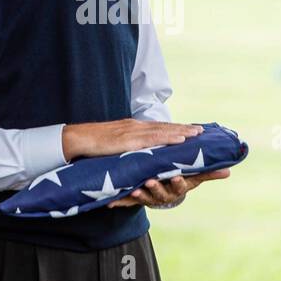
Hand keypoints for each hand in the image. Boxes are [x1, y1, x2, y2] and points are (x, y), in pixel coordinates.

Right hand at [62, 120, 202, 160]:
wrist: (78, 139)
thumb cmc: (94, 144)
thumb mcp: (114, 144)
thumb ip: (127, 146)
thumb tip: (136, 153)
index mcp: (132, 128)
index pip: (158, 127)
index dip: (175, 128)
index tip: (190, 129)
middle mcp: (136, 127)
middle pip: (164, 127)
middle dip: (184, 128)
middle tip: (202, 130)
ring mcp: (133, 132)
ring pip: (163, 131)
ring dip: (181, 132)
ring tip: (197, 133)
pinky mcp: (130, 141)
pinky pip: (154, 140)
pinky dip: (169, 138)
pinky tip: (180, 139)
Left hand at [107, 167, 230, 207]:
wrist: (163, 188)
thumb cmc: (180, 178)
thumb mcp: (193, 176)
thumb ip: (208, 173)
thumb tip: (229, 171)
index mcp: (177, 187)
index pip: (179, 186)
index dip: (177, 182)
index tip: (175, 176)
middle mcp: (163, 195)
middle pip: (160, 194)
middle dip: (156, 188)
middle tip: (150, 181)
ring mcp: (148, 197)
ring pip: (143, 198)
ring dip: (139, 195)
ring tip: (134, 189)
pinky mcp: (134, 199)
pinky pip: (126, 201)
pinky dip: (119, 202)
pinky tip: (110, 202)